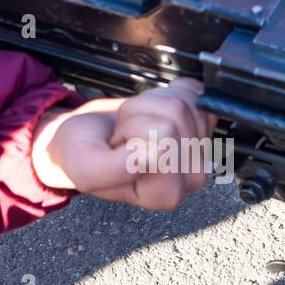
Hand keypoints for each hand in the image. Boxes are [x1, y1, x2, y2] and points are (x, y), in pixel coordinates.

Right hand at [31, 78, 218, 210]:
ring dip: (148, 105)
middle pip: (175, 118)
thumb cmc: (82, 155)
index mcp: (165, 194)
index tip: (119, 148)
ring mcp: (199, 149)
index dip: (133, 134)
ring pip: (182, 102)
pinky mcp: (202, 124)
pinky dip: (164, 92)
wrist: (86, 138)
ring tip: (133, 126)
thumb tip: (156, 154)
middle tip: (124, 136)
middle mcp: (190, 176)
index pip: (165, 144)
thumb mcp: (85, 168)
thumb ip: (115, 169)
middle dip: (139, 116)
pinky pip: (192, 90)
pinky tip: (151, 113)